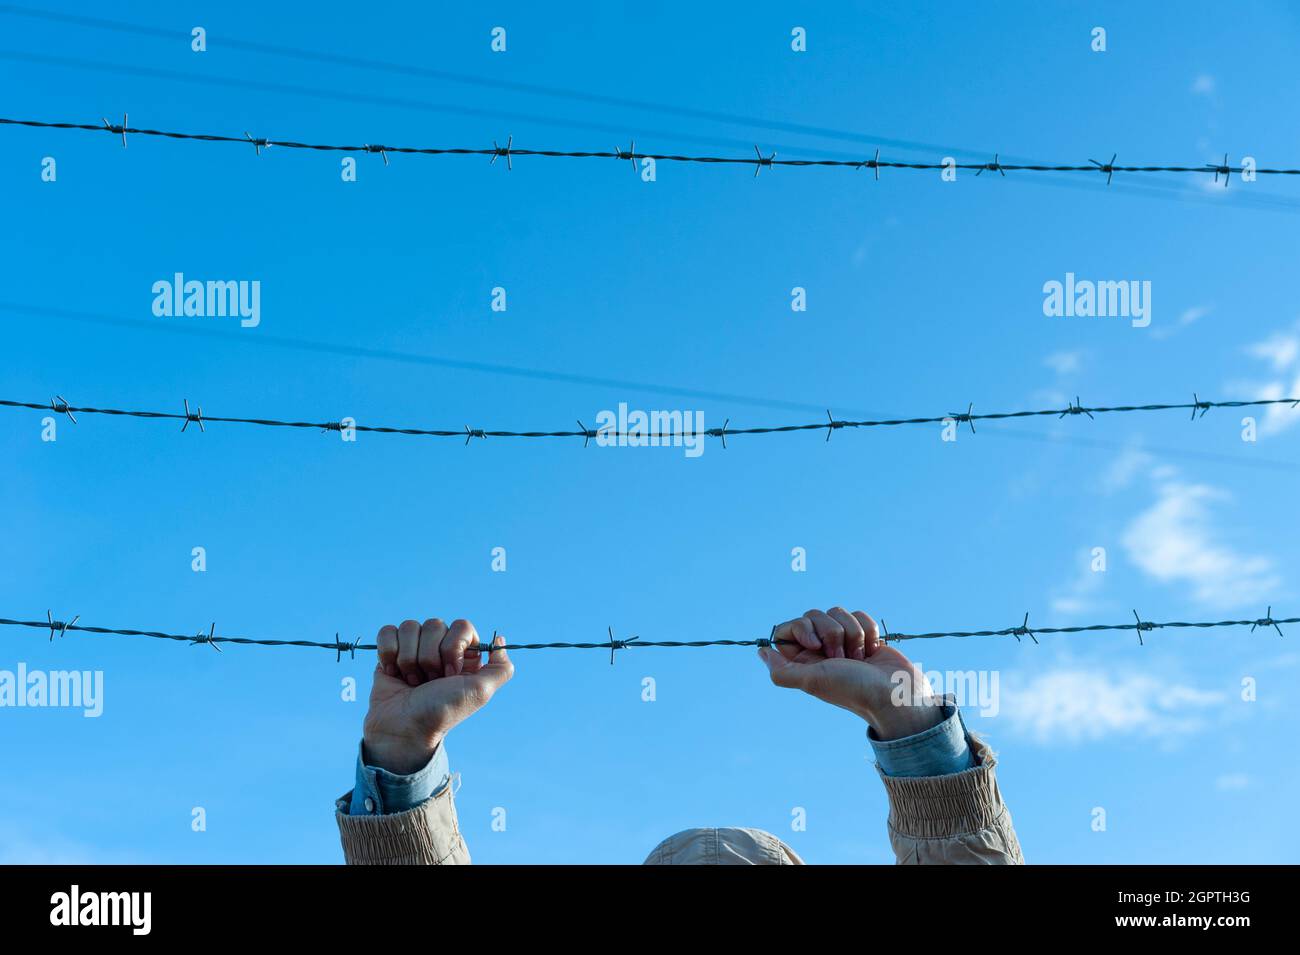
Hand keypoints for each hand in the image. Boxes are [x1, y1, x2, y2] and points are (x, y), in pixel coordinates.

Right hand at [362, 618, 513, 774]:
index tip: (450, 674)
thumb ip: (501, 668)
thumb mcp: (480, 692)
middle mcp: (440, 649)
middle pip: (434, 625)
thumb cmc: (442, 712)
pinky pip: (388, 632)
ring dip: (408, 660)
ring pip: (410, 627)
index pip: (462, 626)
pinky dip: (388, 653)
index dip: (454, 648)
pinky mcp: (390, 653)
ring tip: (412, 682)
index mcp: (464, 655)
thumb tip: (500, 640)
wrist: (404, 730)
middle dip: (430, 658)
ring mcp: (414, 649)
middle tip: (429, 682)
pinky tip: (393, 673)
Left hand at [759, 607, 942, 740]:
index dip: (801, 628)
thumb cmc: (855, 690)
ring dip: (852, 634)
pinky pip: (859, 615)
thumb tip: (761, 652)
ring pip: (838, 612)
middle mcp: (820, 650)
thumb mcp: (812, 682)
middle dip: (831, 632)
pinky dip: (868, 632)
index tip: (815, 644)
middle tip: (841, 657)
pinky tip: (873, 651)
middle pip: (813, 615)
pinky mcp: (864, 636)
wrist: (897, 693)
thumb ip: (782, 671)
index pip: (787, 628)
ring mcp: (842, 642)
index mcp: (803, 661)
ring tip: (860, 658)